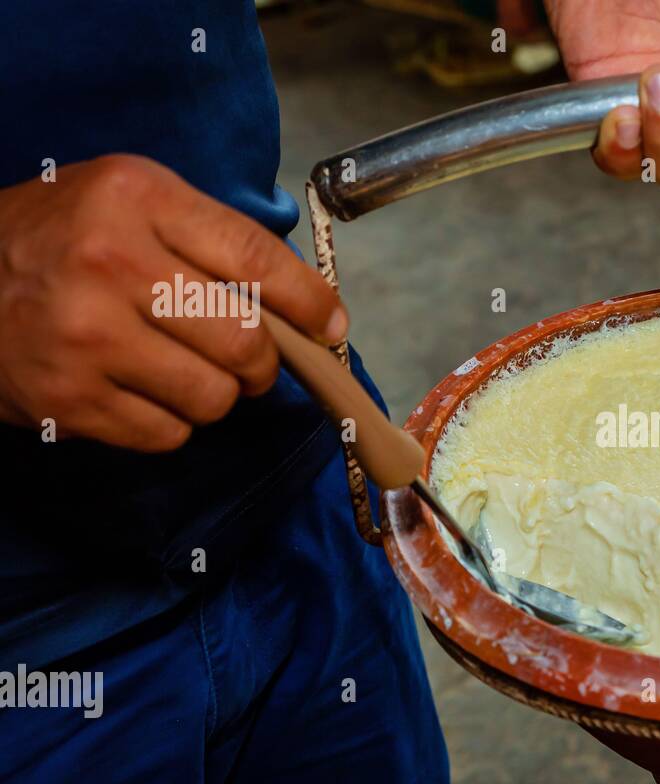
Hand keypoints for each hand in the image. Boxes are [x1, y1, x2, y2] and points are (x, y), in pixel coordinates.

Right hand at [0, 155, 346, 451]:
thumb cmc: (56, 238)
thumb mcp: (129, 201)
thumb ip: (212, 240)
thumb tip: (312, 308)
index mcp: (135, 199)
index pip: (256, 258)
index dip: (310, 302)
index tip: (330, 324)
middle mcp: (109, 263)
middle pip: (246, 342)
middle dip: (264, 362)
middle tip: (250, 361)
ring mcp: (83, 336)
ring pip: (213, 398)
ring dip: (216, 394)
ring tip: (183, 370)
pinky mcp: (66, 398)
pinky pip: (167, 434)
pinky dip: (170, 422)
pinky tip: (139, 391)